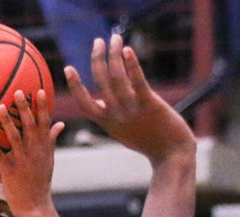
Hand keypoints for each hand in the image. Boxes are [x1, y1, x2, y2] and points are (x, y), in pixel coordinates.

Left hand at [0, 89, 61, 216]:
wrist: (35, 205)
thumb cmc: (41, 181)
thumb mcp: (49, 159)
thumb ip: (51, 139)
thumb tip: (60, 123)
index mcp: (43, 147)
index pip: (44, 122)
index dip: (42, 106)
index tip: (39, 90)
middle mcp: (34, 151)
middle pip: (30, 125)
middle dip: (25, 108)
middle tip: (18, 92)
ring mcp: (22, 160)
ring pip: (14, 137)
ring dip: (7, 122)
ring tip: (1, 107)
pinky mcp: (9, 170)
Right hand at [63, 34, 194, 164]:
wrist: (172, 156)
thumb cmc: (149, 142)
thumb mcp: (123, 132)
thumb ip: (110, 118)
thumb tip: (100, 103)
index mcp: (108, 122)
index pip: (85, 103)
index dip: (74, 85)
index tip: (68, 68)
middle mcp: (117, 115)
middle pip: (101, 81)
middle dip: (97, 58)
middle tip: (98, 41)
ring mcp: (132, 109)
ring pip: (117, 77)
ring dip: (113, 54)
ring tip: (114, 38)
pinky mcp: (150, 104)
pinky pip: (137, 81)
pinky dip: (131, 64)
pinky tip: (127, 50)